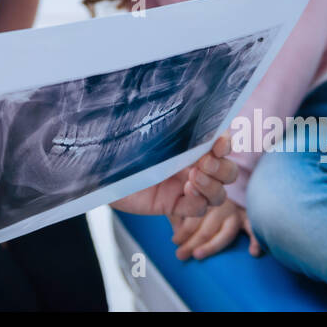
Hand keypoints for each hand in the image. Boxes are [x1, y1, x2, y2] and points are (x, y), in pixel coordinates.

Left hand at [110, 134, 236, 217]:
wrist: (99, 163)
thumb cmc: (124, 140)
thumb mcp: (154, 129)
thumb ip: (180, 126)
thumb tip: (206, 116)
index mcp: (190, 143)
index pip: (222, 144)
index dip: (227, 144)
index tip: (219, 143)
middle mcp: (191, 165)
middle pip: (228, 173)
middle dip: (223, 168)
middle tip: (204, 162)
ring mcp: (183, 186)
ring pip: (218, 194)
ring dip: (213, 186)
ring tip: (194, 177)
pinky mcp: (172, 205)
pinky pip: (197, 209)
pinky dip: (199, 202)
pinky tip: (187, 190)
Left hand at [168, 199, 263, 260]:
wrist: (223, 180)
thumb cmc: (200, 197)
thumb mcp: (188, 200)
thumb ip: (180, 213)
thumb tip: (176, 234)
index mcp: (204, 196)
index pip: (194, 216)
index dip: (184, 230)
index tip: (174, 241)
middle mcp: (220, 203)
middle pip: (207, 226)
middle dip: (192, 242)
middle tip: (180, 255)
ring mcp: (235, 211)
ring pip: (225, 232)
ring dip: (212, 245)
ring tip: (198, 255)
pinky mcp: (247, 218)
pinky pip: (253, 228)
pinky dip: (256, 239)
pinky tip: (254, 252)